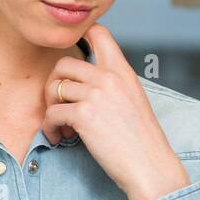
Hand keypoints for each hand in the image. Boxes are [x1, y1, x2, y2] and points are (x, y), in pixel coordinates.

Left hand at [41, 24, 190, 199]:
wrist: (150, 166)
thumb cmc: (141, 141)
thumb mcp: (133, 101)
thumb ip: (112, 86)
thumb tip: (84, 84)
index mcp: (122, 71)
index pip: (98, 33)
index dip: (78, 37)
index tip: (71, 62)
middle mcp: (109, 77)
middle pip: (64, 63)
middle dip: (54, 85)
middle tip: (59, 106)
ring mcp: (95, 94)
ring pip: (54, 87)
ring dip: (50, 108)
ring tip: (62, 126)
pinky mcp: (84, 115)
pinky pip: (52, 113)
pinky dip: (50, 127)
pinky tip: (60, 138)